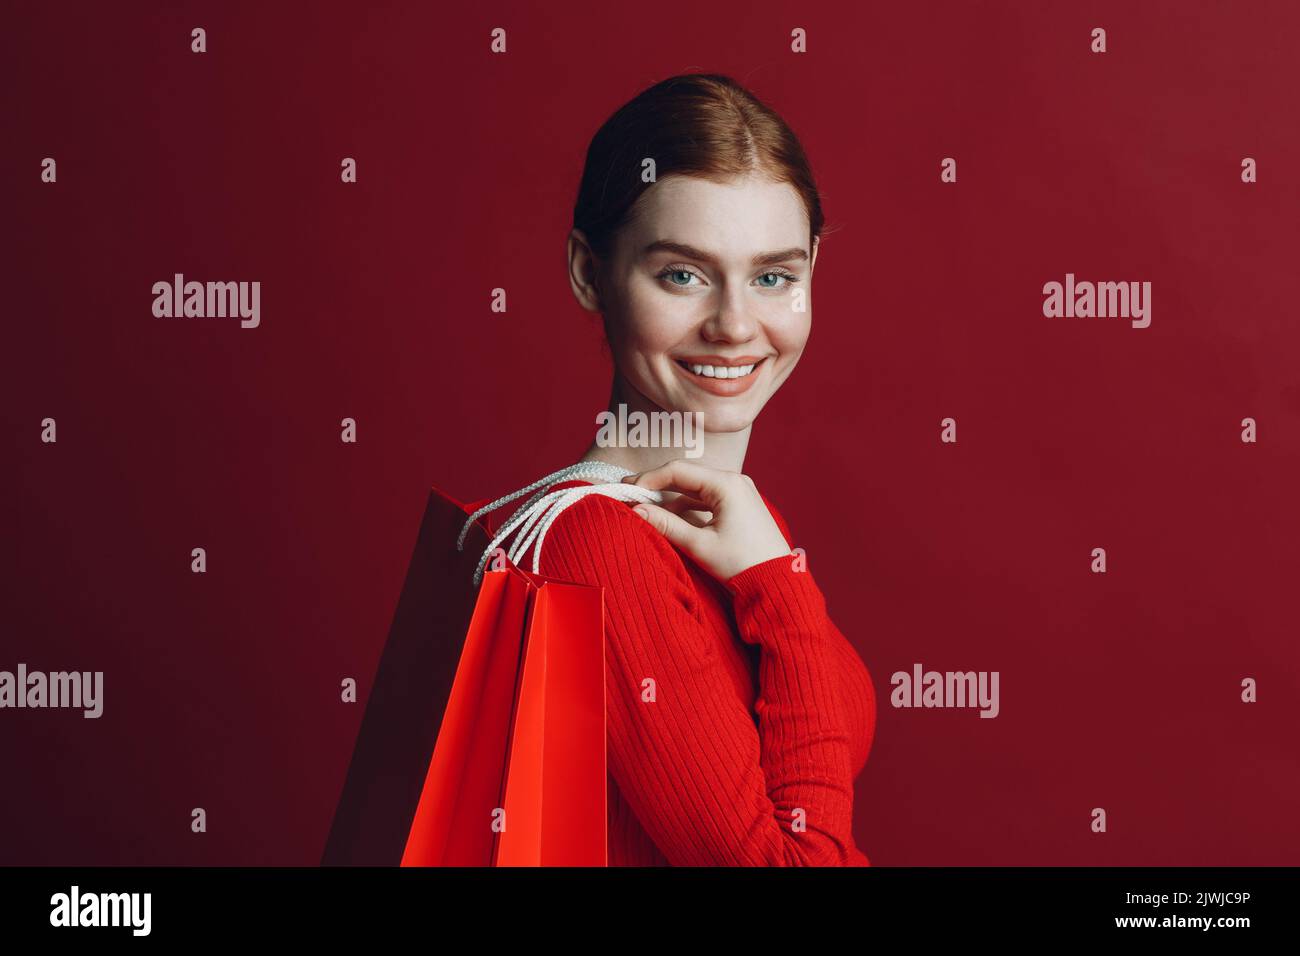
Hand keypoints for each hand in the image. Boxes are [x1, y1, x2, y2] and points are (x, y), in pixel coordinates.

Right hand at [622, 460, 791, 581]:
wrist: (776, 582)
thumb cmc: (741, 564)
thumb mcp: (699, 545)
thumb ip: (666, 525)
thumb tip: (636, 510)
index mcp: (727, 484)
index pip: (678, 470)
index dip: (648, 478)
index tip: (627, 489)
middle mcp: (735, 481)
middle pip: (686, 476)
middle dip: (657, 486)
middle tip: (630, 495)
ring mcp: (739, 491)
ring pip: (695, 488)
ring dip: (671, 498)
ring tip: (646, 509)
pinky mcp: (740, 505)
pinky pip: (707, 498)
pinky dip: (687, 506)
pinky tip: (670, 518)